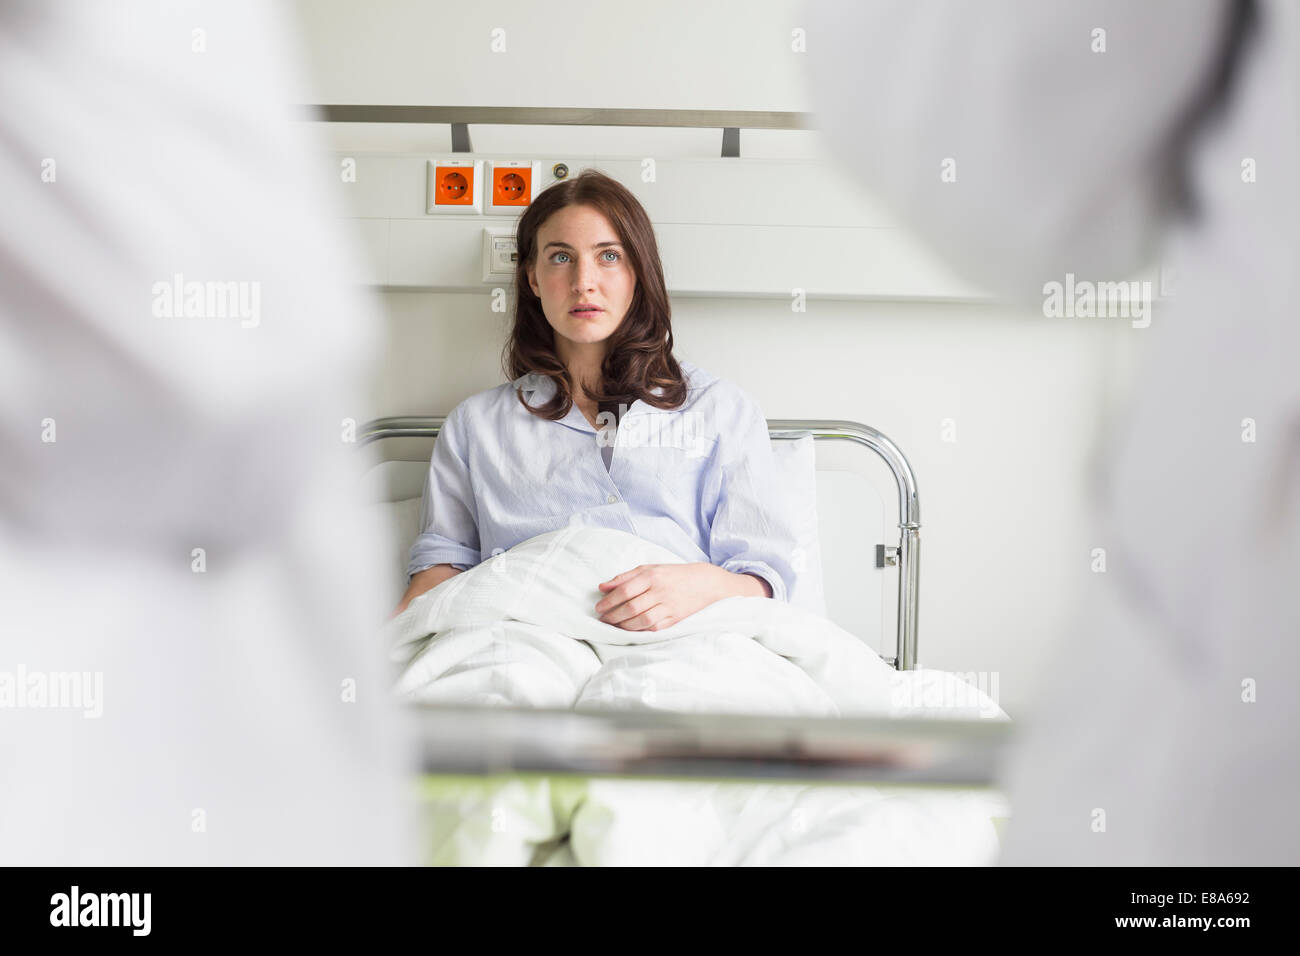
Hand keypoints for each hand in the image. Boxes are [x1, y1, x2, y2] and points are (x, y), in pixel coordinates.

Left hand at [595, 562, 766, 630]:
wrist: (707, 583)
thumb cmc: (674, 574)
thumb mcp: (651, 568)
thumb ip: (626, 577)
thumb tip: (602, 587)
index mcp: (653, 576)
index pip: (625, 590)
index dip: (609, 601)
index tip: (598, 607)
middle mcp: (661, 591)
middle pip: (631, 607)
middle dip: (613, 616)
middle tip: (602, 619)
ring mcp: (669, 607)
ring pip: (641, 620)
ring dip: (623, 625)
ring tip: (613, 625)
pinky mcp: (675, 619)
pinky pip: (653, 628)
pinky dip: (639, 630)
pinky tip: (629, 630)